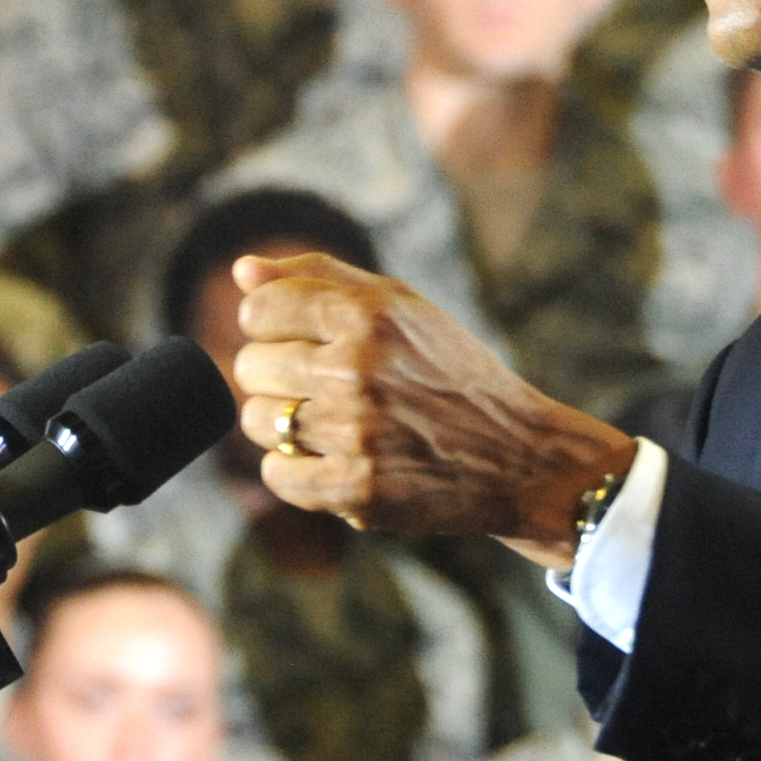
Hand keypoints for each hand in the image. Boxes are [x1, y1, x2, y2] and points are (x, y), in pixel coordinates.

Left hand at [228, 252, 634, 565]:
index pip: (257, 310)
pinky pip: (276, 476)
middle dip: (277, 374)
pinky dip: (294, 470)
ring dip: (283, 424)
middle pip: (250, 366)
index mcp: (366, 314)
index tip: (300, 339)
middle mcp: (357, 369)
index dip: (271, 325)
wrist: (517, 456)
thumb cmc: (449, 371)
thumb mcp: (399, 305)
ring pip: (257, 421)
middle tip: (325, 385)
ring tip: (331, 423)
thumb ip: (319, 278)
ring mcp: (356, 433)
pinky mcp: (358, 490)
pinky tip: (332, 459)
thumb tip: (242, 271)